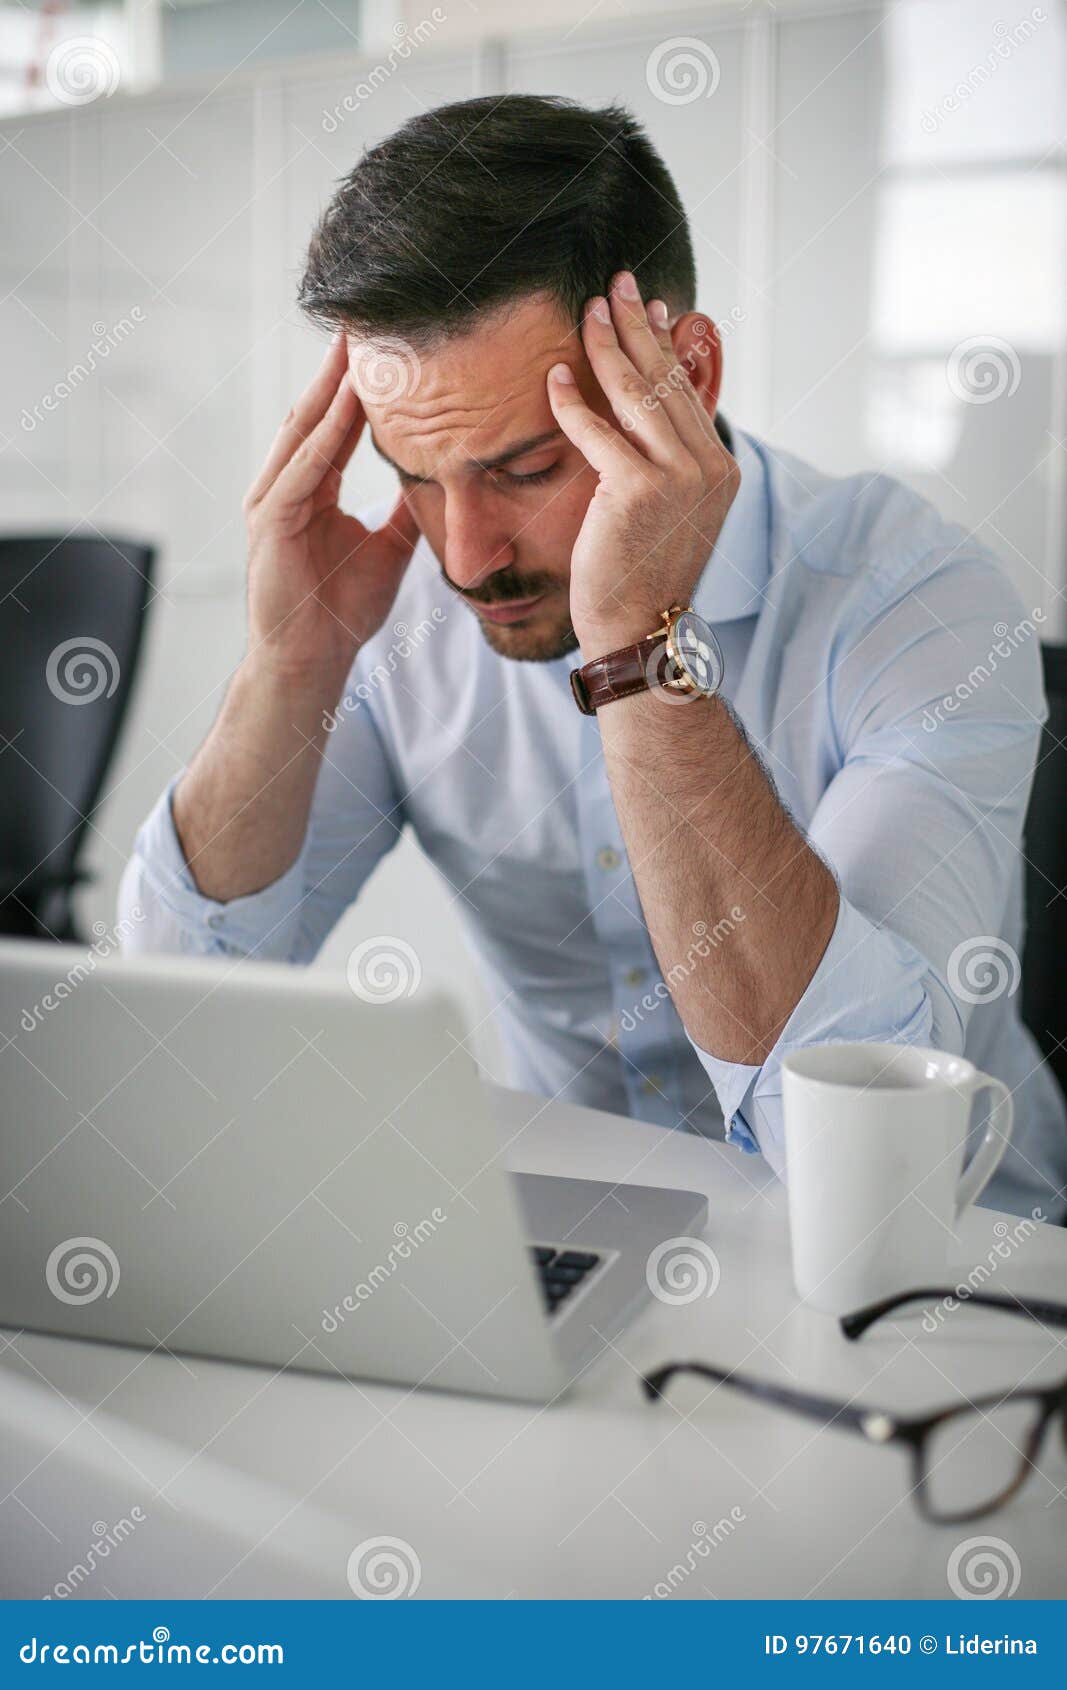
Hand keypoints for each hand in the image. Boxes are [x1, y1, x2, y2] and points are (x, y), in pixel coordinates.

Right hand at [242, 331, 419, 685]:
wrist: (311, 660)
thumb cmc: (341, 611)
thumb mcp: (388, 549)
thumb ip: (404, 512)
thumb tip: (437, 480)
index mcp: (310, 488)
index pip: (335, 424)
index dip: (357, 384)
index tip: (385, 345)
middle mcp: (286, 485)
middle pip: (315, 413)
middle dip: (337, 368)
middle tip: (365, 319)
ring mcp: (273, 500)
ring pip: (305, 431)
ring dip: (329, 386)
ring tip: (355, 345)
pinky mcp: (270, 521)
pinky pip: (301, 467)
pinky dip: (324, 434)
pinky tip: (344, 404)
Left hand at [547, 272, 739, 654]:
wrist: (640, 627)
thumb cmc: (642, 572)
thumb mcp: (668, 509)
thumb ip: (665, 458)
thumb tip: (643, 406)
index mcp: (719, 467)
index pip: (688, 390)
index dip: (665, 343)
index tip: (650, 307)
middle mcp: (707, 465)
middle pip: (666, 379)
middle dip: (638, 325)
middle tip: (617, 283)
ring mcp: (677, 476)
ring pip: (636, 393)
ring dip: (608, 345)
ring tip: (588, 310)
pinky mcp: (638, 488)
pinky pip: (598, 431)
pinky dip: (572, 402)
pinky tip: (553, 378)